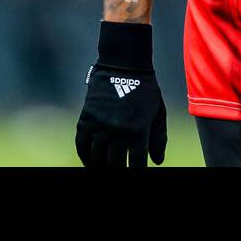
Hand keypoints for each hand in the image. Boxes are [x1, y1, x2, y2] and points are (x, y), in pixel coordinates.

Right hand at [75, 21, 167, 167]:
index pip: (136, 165)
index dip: (136, 173)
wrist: (123, 67)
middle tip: (119, 171)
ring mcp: (100, 127)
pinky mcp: (86, 120)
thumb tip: (158, 161)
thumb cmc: (145, 90)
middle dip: (118, 172)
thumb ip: (158, 138)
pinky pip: (82, 146)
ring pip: (97, 159)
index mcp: (138, 131)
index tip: (136, 174)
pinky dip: (85, 157)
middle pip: (114, 165)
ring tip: (105, 169)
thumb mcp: (157, 113)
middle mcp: (118, 132)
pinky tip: (91, 162)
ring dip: (100, 167)